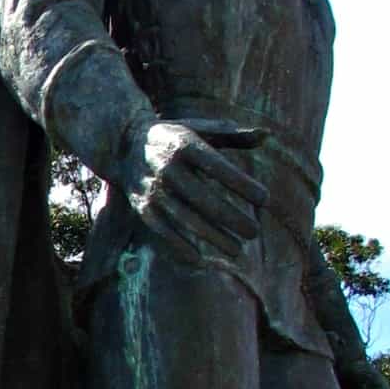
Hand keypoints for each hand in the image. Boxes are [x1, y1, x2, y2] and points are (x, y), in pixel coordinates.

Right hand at [125, 121, 261, 262]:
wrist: (123, 143)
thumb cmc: (175, 138)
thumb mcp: (200, 130)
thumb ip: (234, 136)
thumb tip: (267, 135)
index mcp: (185, 144)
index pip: (218, 167)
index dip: (242, 185)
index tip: (265, 199)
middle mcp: (168, 166)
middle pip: (204, 198)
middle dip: (231, 218)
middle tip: (254, 232)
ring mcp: (154, 188)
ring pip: (186, 218)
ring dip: (212, 237)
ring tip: (237, 250)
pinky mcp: (143, 206)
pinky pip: (163, 229)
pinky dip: (180, 245)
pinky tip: (201, 258)